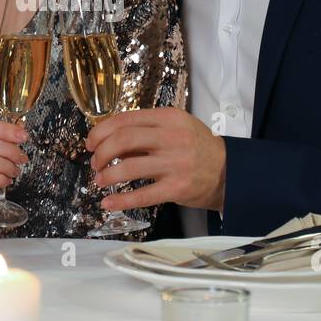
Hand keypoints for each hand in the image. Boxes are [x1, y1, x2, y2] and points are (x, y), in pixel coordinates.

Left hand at [84, 107, 225, 211]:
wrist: (229, 171)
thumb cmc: (196, 147)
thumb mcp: (175, 128)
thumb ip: (145, 132)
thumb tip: (108, 142)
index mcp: (168, 118)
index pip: (124, 120)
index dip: (101, 131)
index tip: (91, 143)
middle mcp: (171, 137)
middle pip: (122, 140)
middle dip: (101, 153)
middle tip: (94, 163)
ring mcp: (175, 163)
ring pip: (128, 168)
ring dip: (106, 176)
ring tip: (100, 181)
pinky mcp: (177, 188)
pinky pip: (142, 196)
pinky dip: (121, 201)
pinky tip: (108, 203)